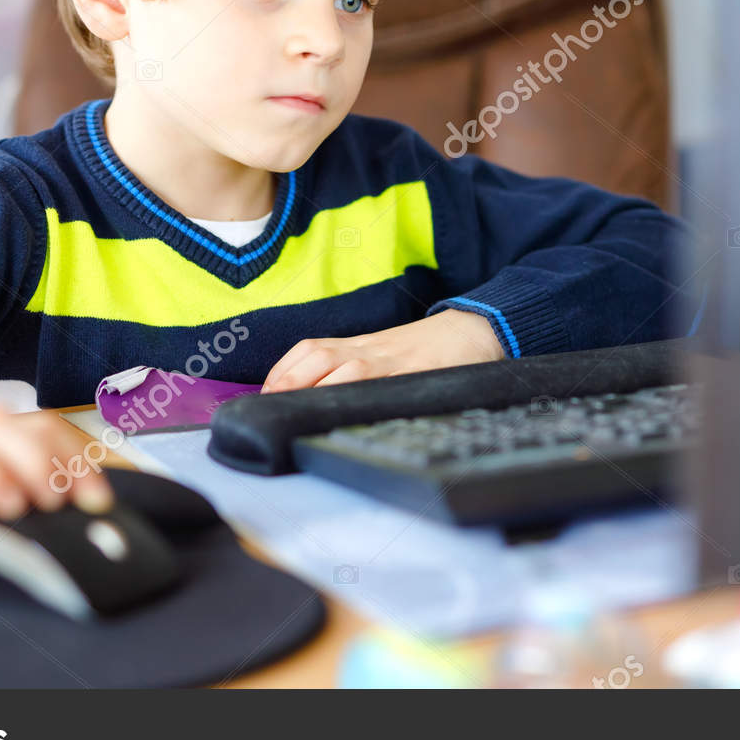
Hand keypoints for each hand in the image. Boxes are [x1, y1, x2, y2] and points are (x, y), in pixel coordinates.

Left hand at [260, 309, 505, 391]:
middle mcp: (370, 349)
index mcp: (361, 345)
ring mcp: (393, 362)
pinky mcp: (416, 374)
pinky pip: (385, 384)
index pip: (311, 349)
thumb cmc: (428, 346)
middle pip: (320, 355)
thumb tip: (317, 397)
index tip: (264, 392)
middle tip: (269, 402)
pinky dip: (362, 394)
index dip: (284, 368)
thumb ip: (357, 367)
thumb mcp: (387, 352)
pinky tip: (346, 410)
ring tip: (295, 406)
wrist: (475, 329)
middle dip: (290, 379)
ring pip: (347, 369)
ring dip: (317, 387)